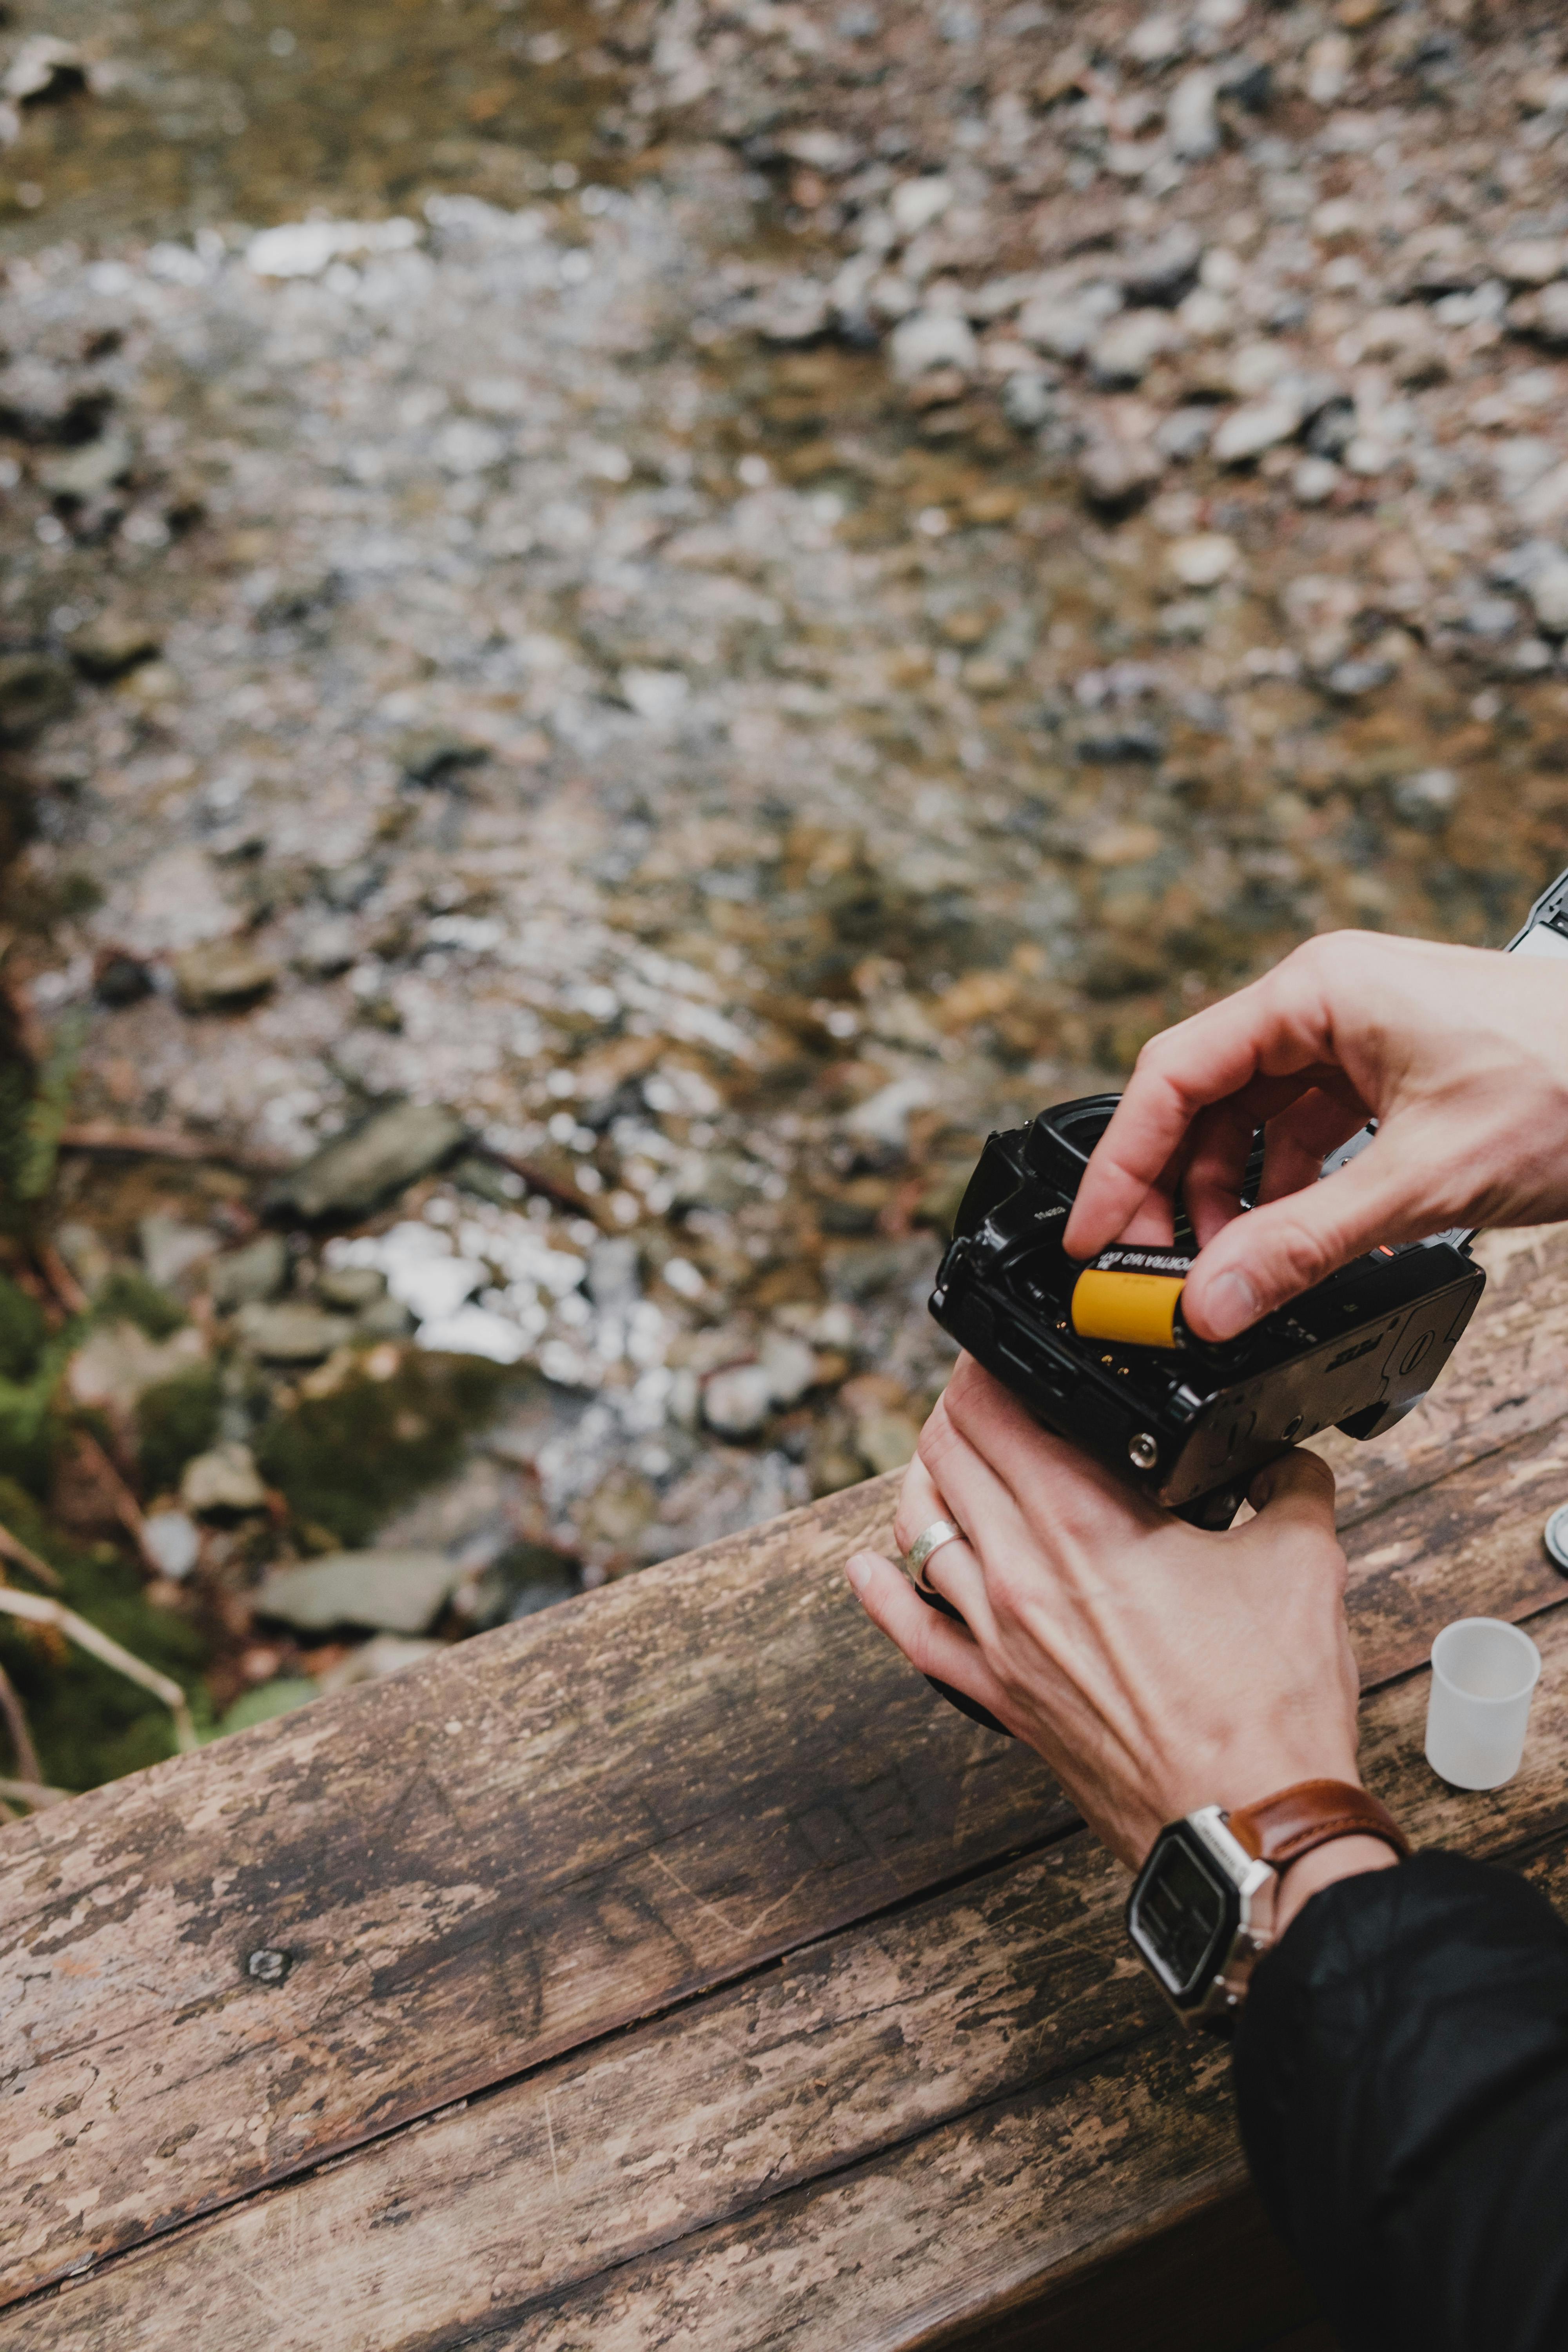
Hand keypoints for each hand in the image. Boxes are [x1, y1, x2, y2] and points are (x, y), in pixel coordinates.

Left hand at [846, 1355, 1363, 1872]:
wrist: (1249, 1822)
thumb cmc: (1268, 1709)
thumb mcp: (1303, 1563)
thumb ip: (1289, 1486)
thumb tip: (1284, 1456)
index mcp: (1087, 1524)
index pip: (994, 1410)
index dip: (988, 1364)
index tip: (1004, 1348)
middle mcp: (1023, 1572)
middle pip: (945, 1456)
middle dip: (957, 1409)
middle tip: (985, 1392)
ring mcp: (998, 1638)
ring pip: (918, 1530)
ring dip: (926, 1481)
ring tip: (947, 1458)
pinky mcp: (998, 1697)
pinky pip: (912, 1634)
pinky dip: (885, 1591)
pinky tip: (872, 1566)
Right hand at [1060, 931, 1567, 1339]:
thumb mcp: (1426, 1180)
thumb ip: (1307, 1244)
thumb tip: (1214, 1301)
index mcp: (1314, 993)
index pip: (1172, 1076)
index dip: (1119, 1165)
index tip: (1088, 1240)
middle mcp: (1324, 1005)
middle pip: (1203, 1103)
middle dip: (1172, 1195)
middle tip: (1150, 1279)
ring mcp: (1357, 1038)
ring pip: (1253, 1126)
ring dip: (1232, 1204)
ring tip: (1226, 1277)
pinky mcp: (1389, 1077)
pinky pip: (1307, 1137)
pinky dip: (1288, 1196)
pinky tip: (1287, 1249)